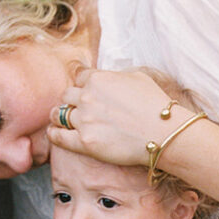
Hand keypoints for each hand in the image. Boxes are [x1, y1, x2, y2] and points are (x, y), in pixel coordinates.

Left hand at [48, 67, 180, 168]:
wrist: (165, 133)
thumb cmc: (156, 105)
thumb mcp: (138, 77)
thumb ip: (116, 75)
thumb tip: (109, 77)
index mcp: (98, 79)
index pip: (80, 78)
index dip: (84, 86)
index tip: (87, 93)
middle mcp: (87, 97)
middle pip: (67, 96)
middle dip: (72, 101)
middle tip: (77, 109)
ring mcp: (84, 120)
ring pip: (59, 114)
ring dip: (60, 116)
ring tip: (62, 120)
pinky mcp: (85, 142)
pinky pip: (59, 137)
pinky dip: (54, 134)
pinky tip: (54, 133)